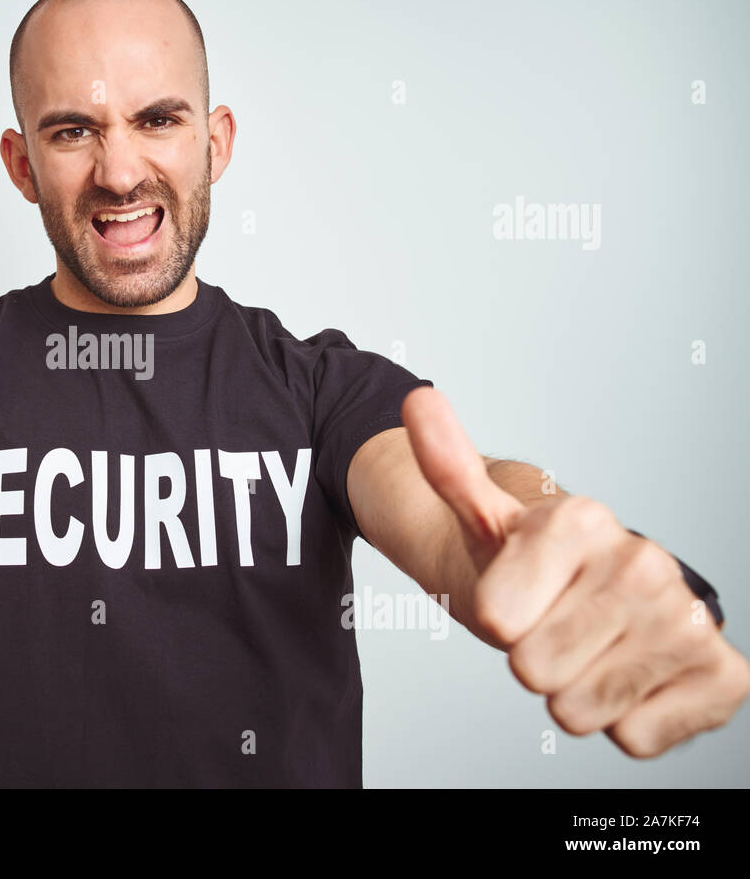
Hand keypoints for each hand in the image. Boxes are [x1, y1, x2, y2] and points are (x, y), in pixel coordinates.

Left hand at [401, 385, 749, 757]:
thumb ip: (448, 466)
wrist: (603, 597)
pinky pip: (634, 737)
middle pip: (533, 669)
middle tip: (553, 627)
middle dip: (533, 659)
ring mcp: (688, 620)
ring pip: (578, 709)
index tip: (520, 592)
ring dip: (573, 692)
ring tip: (587, 651)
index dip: (497, 616)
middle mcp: (644, 563)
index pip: (494, 618)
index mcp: (581, 519)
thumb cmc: (537, 565)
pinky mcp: (721, 676)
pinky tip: (629, 679)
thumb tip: (417, 398)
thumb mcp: (483, 518)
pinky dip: (622, 722)